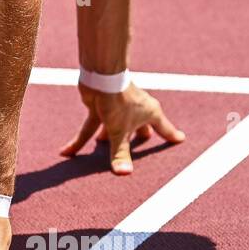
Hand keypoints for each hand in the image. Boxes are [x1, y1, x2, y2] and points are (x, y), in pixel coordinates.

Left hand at [60, 82, 184, 174]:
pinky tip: (67, 151)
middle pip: (139, 131)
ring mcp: (118, 109)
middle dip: (136, 142)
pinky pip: (91, 127)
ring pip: (112, 130)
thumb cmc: (117, 101)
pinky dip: (81, 140)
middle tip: (137, 153)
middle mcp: (136, 110)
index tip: (180, 140)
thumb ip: (121, 153)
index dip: (171, 136)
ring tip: (98, 152)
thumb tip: (124, 174)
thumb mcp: (120, 131)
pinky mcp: (99, 108)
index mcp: (150, 113)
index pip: (164, 129)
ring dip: (104, 141)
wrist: (101, 76)